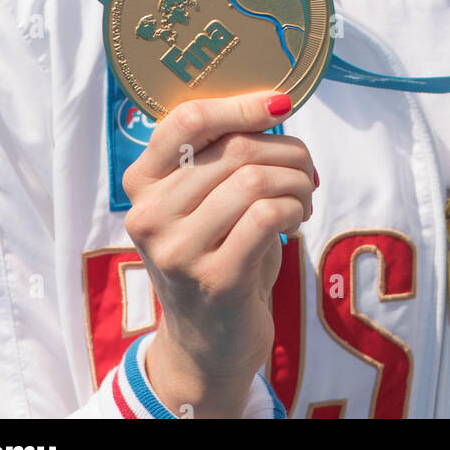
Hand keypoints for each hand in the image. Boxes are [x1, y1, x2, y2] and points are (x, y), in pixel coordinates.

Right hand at [122, 89, 316, 416]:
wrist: (209, 345)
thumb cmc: (217, 254)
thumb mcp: (204, 201)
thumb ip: (222, 155)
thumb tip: (273, 105)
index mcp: (142, 183)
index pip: (187, 121)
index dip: (241, 105)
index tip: (280, 104)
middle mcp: (150, 214)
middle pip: (234, 149)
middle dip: (287, 151)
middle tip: (306, 170)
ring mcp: (178, 250)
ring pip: (254, 179)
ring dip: (296, 181)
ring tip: (303, 198)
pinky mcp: (214, 280)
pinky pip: (266, 215)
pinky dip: (292, 208)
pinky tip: (295, 220)